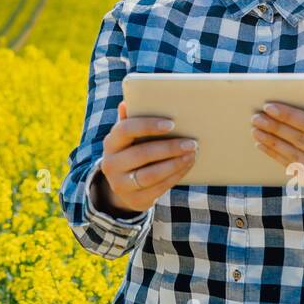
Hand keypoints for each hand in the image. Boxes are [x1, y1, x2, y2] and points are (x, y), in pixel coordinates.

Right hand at [96, 100, 197, 215]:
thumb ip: (130, 121)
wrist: (123, 187)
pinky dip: (175, 176)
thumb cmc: (132, 151)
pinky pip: (158, 188)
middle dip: (169, 147)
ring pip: (150, 174)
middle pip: (141, 154)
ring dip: (174, 164)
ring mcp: (121, 184)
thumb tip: (126, 102)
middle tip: (191, 142)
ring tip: (192, 154)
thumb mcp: (128, 138)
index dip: (148, 126)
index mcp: (110, 143)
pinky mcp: (135, 200)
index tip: (172, 124)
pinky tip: (187, 166)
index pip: (126, 130)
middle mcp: (110, 164)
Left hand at [251, 80, 303, 219]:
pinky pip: (293, 168)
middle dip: (275, 127)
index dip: (290, 115)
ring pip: (293, 155)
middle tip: (256, 117)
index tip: (270, 106)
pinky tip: (263, 146)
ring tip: (256, 130)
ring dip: (271, 142)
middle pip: (300, 140)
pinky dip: (276, 156)